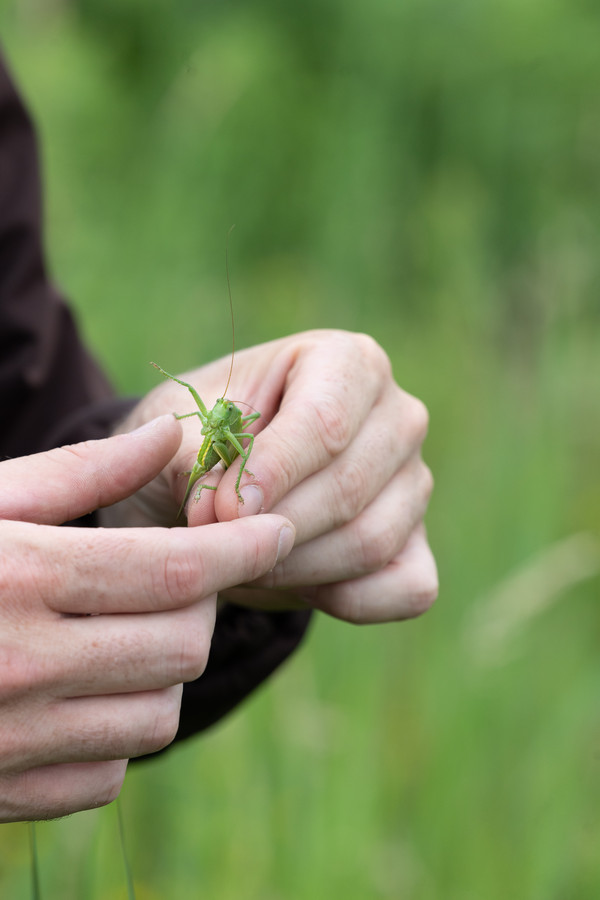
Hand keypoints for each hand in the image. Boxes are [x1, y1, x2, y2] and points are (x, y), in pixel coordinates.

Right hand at [0, 417, 294, 821]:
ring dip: (167, 667)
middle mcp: (19, 665)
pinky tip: (85, 688)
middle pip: (181, 644)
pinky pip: (111, 771)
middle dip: (204, 603)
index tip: (279, 531)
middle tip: (182, 574)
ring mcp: (10, 740)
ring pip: (159, 713)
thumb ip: (80, 470)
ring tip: (129, 628)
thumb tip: (167, 435)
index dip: (241, 549)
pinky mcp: (1, 793)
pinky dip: (118, 727)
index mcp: (17, 577)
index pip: (172, 570)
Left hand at [112, 330, 436, 624]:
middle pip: (349, 488)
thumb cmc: (202, 440)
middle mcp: (398, 417)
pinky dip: (344, 599)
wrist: (219, 481)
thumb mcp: (183, 432)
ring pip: (371, 542)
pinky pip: (406, 588)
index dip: (272, 474)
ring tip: (239, 561)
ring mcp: (415, 482)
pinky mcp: (419, 543)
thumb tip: (226, 517)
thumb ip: (202, 465)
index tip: (219, 511)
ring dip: (294, 567)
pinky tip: (290, 583)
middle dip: (272, 529)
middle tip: (214, 546)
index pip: (326, 423)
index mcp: (349, 363)